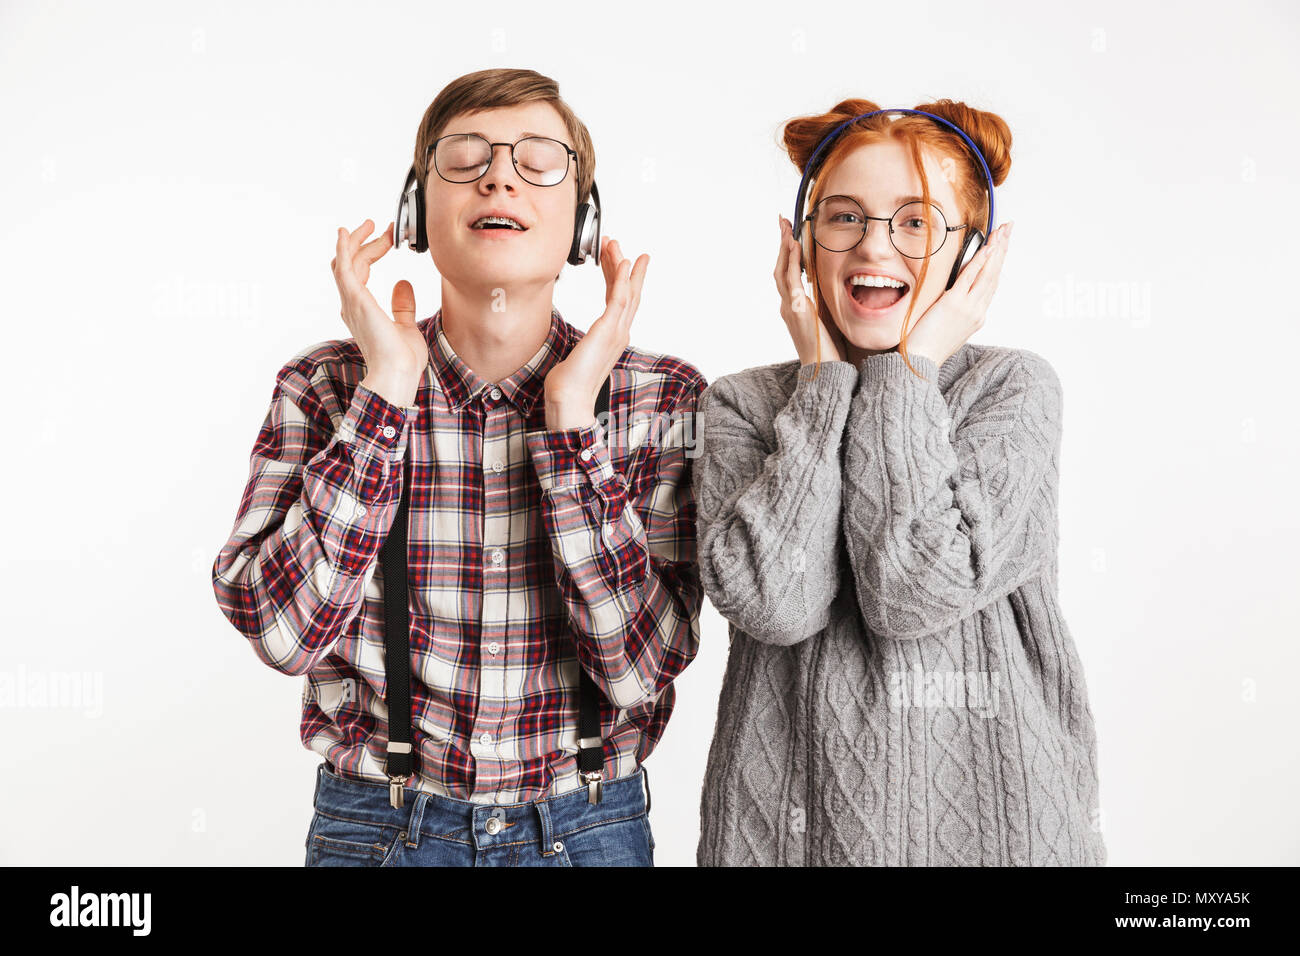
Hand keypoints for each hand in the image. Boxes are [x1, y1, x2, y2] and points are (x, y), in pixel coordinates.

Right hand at [330, 219, 427, 404]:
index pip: (361, 272)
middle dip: (366, 242)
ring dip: (357, 240)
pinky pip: (344, 268)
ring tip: (370, 224)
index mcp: (362, 310)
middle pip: (352, 263)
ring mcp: (352, 302)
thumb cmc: (402, 360)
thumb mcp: (406, 326)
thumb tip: (402, 284)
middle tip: (383, 228)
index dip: (372, 252)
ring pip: (346, 261)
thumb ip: (402, 305)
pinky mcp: (356, 300)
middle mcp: (352, 304)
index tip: (389, 239)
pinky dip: (343, 248)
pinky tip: (345, 233)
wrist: (398, 374)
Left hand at [542, 236, 647, 430]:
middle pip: (627, 292)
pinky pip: (620, 298)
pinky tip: (624, 263)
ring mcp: (616, 331)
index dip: (618, 279)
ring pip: (626, 290)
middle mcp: (618, 332)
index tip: (618, 260)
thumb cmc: (568, 384)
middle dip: (624, 267)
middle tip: (620, 246)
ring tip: (617, 245)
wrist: (569, 399)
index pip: (618, 301)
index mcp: (612, 337)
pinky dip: (623, 279)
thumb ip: (580, 344)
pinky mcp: (608, 330)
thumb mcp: (575, 355)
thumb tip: (575, 342)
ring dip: (623, 266)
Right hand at [776, 215, 846, 365]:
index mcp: (795, 308)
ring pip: (781, 272)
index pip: (787, 275)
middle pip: (779, 268)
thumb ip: (826, 306)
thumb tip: (839, 291)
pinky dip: (790, 262)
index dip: (787, 254)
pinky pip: (791, 281)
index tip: (790, 234)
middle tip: (782, 222)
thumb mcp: (828, 322)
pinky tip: (794, 247)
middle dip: (781, 244)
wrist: (824, 374)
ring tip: (786, 228)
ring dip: (783, 248)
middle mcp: (788, 306)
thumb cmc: (829, 352)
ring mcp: (790, 309)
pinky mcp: (797, 311)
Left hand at [905, 221, 1012, 367]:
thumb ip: (952, 312)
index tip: (1001, 247)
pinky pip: (971, 278)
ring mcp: (968, 308)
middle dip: (1003, 250)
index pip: (990, 284)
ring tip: (1004, 231)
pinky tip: (988, 247)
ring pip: (987, 274)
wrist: (920, 363)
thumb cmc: (926, 349)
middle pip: (994, 275)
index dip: (997, 264)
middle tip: (1009, 229)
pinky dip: (981, 261)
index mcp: (975, 316)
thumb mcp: (946, 327)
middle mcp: (977, 311)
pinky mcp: (955, 305)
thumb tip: (949, 296)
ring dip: (997, 249)